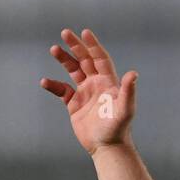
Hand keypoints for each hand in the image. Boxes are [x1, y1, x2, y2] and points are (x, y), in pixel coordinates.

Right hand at [40, 27, 137, 154]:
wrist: (107, 147)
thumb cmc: (118, 128)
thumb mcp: (125, 109)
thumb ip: (128, 91)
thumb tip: (134, 74)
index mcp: (108, 82)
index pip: (100, 59)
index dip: (93, 46)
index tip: (85, 32)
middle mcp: (97, 84)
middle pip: (85, 60)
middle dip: (76, 46)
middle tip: (65, 32)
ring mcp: (85, 93)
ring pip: (73, 70)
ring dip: (64, 59)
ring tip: (54, 49)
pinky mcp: (74, 104)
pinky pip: (61, 90)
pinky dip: (53, 85)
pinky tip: (45, 82)